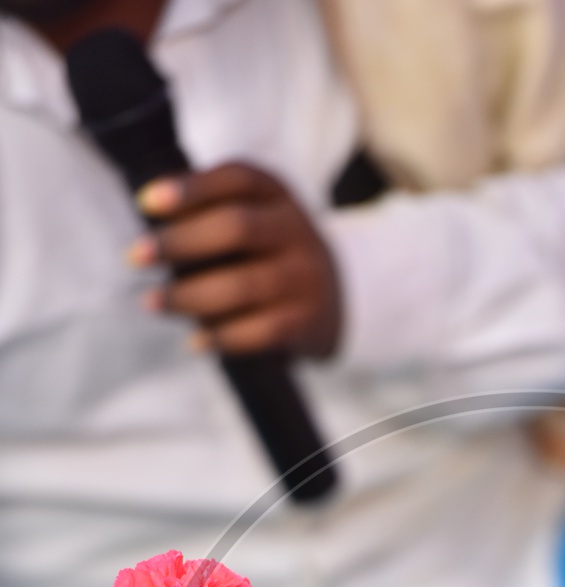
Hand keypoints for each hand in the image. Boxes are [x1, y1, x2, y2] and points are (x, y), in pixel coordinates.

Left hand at [131, 164, 340, 358]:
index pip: (236, 178)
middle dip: (180, 242)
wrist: (340, 297)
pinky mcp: (306, 321)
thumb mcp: (254, 214)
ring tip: (152, 303)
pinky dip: (223, 338)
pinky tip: (195, 342)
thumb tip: (148, 226)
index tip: (145, 203)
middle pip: (236, 228)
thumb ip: (210, 212)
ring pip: (243, 285)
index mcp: (277, 194)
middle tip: (136, 256)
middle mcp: (295, 230)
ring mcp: (304, 277)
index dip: (191, 188)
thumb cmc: (271, 251)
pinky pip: (260, 331)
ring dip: (189, 296)